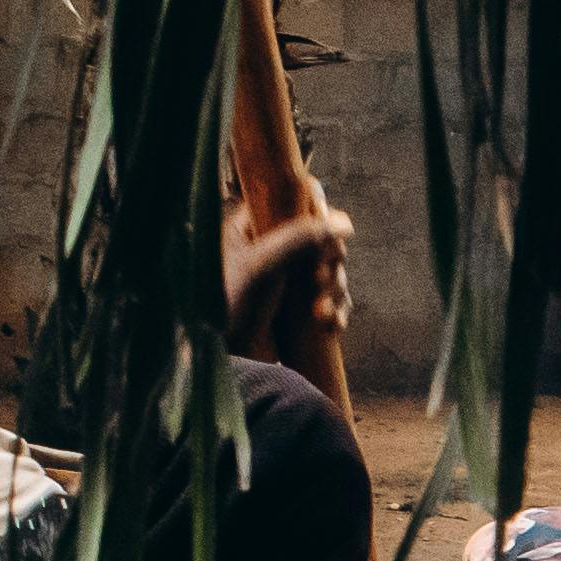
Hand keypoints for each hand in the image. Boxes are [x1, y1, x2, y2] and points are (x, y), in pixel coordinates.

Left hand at [224, 201, 353, 358]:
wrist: (216, 359)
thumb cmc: (225, 306)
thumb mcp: (261, 264)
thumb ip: (300, 236)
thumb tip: (344, 222)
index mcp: (256, 226)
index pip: (297, 201)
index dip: (318, 213)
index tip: (325, 232)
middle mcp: (274, 248)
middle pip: (322, 238)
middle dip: (329, 263)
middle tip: (318, 280)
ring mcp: (288, 279)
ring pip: (332, 271)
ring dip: (334, 291)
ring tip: (319, 312)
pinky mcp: (298, 308)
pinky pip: (332, 301)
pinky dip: (336, 311)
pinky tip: (329, 324)